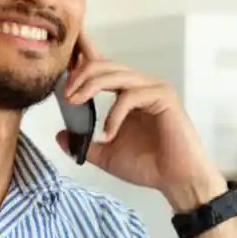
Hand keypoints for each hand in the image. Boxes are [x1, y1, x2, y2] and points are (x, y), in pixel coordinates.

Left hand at [56, 30, 225, 209]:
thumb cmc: (148, 166)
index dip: (82, 56)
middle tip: (65, 94)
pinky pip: (130, 96)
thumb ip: (85, 143)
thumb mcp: (106, 155)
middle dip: (80, 73)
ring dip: (90, 85)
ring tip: (75, 102)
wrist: (177, 181)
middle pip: (105, 64)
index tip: (62, 58)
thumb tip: (60, 136)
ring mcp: (153, 89)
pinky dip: (114, 114)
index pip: (103, 67)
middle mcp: (140, 86)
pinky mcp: (163, 96)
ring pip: (116, 74)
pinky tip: (108, 134)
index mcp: (127, 93)